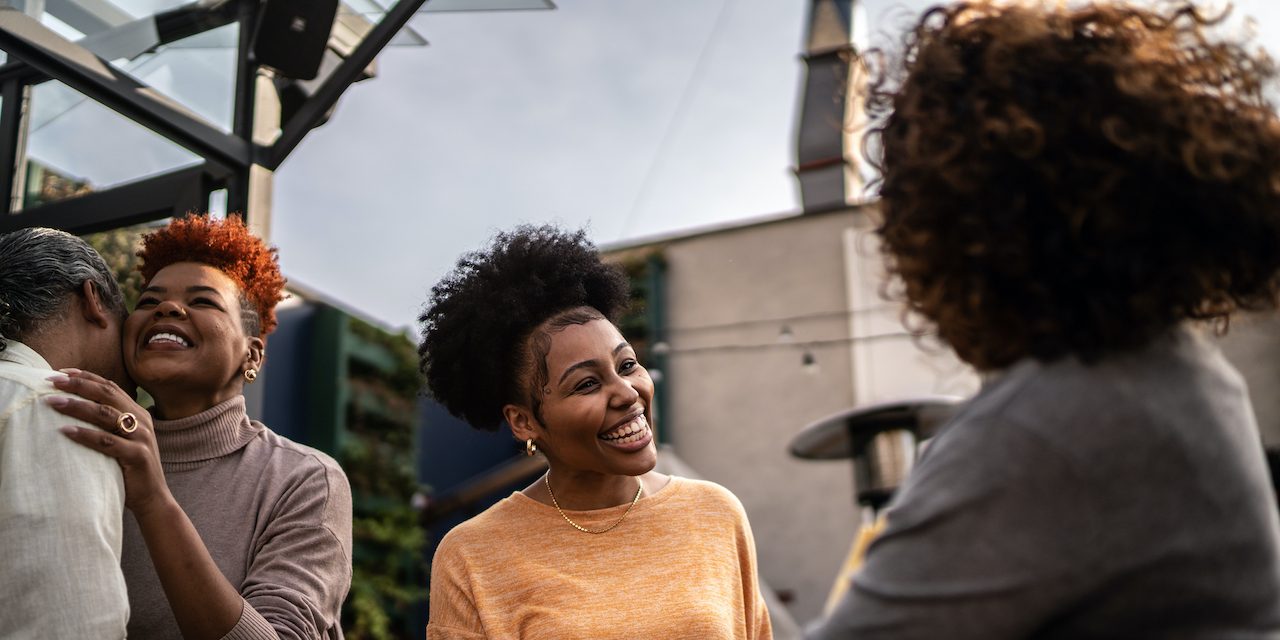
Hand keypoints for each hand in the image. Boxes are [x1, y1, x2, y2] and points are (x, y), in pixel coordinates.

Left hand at [51, 368, 173, 517]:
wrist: (153, 498)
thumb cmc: (131, 468)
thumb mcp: (125, 439)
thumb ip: (111, 423)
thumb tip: (78, 406)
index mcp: (139, 414)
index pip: (111, 388)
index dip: (87, 378)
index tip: (62, 372)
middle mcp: (143, 421)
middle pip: (108, 395)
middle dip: (79, 386)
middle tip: (53, 382)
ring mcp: (142, 438)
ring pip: (106, 415)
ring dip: (78, 406)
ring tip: (53, 402)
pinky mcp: (137, 456)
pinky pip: (107, 442)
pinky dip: (86, 435)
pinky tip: (66, 431)